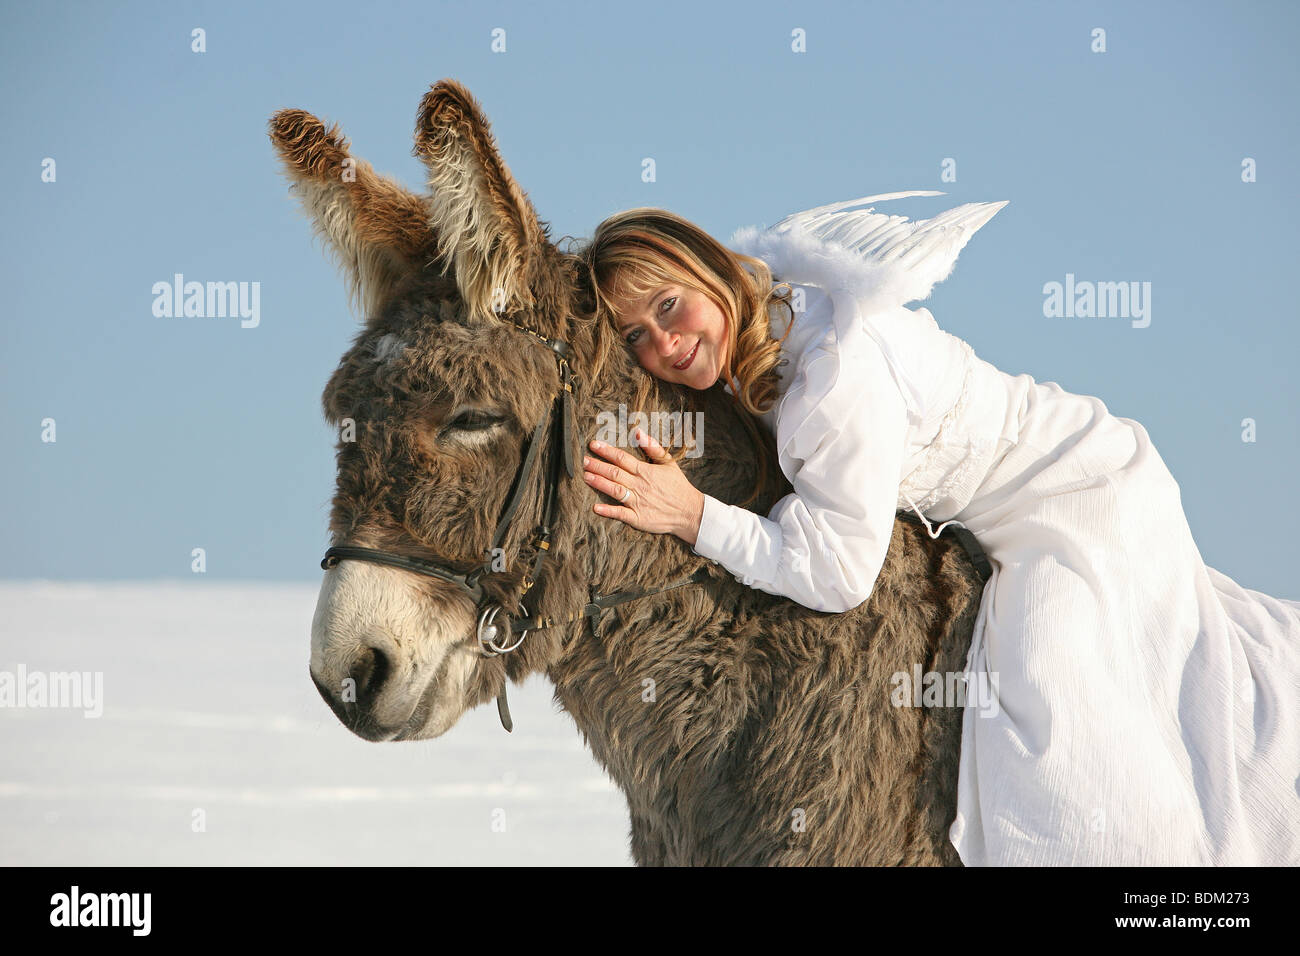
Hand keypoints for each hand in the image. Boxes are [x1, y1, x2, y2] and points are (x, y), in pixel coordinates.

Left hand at [583, 428, 704, 544]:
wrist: (689, 512)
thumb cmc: (678, 486)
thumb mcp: (669, 463)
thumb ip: (652, 447)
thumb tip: (638, 432)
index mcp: (646, 471)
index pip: (622, 458)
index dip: (606, 451)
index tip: (593, 445)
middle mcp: (640, 485)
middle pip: (614, 473)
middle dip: (597, 465)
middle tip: (583, 460)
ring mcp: (638, 502)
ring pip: (615, 490)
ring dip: (599, 483)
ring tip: (585, 477)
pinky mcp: (638, 518)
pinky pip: (621, 513)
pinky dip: (608, 511)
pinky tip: (595, 508)